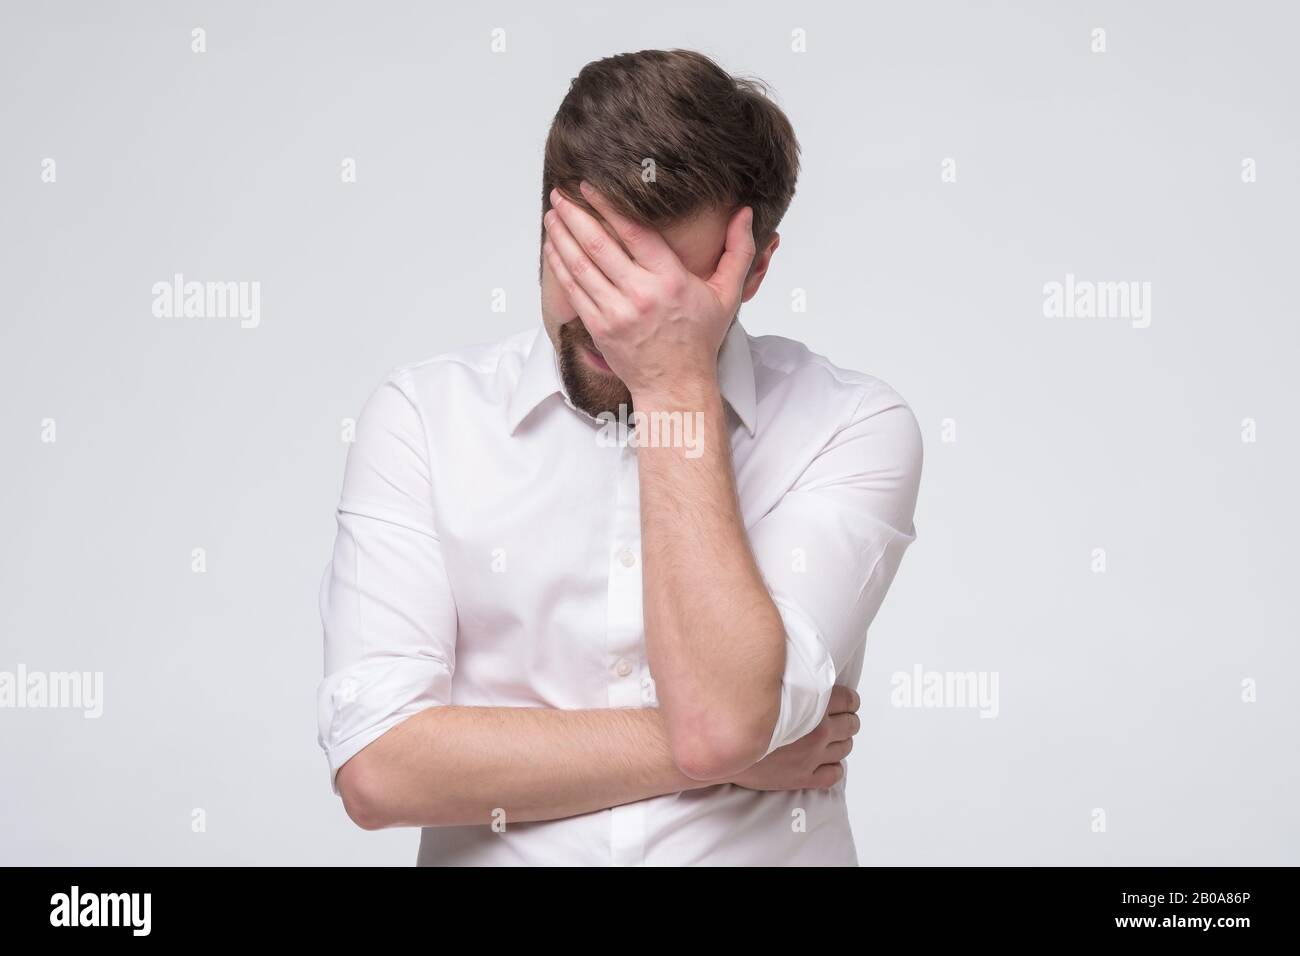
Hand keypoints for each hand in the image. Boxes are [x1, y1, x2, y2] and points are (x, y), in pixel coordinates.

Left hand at [542, 182, 754, 402]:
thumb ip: (738, 251)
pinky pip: (574, 291)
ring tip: (552, 213)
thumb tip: (745, 213)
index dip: (608, 206)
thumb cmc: (699, 339)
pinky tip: (553, 247)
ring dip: (561, 236)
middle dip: (575, 215)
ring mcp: (616, 313)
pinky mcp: (599, 328)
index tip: (590, 187)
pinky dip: (560, 266)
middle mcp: (641, 295)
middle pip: (598, 245)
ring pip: (580, 266)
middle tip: (560, 194)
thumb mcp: (728, 295)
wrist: (675, 385)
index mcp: (671, 281)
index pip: (634, 233)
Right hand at [729, 685, 860, 790]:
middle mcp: (818, 731)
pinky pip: (835, 774)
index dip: (850, 700)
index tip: (846, 702)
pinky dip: (834, 766)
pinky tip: (823, 760)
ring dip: (841, 742)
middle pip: (851, 725)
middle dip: (847, 720)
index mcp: (812, 706)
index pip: (849, 700)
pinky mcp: (804, 777)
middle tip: (836, 719)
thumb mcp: (771, 689)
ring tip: (829, 739)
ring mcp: (812, 757)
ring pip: (846, 748)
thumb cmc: (743, 717)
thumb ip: (794, 682)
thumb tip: (807, 671)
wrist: (723, 748)